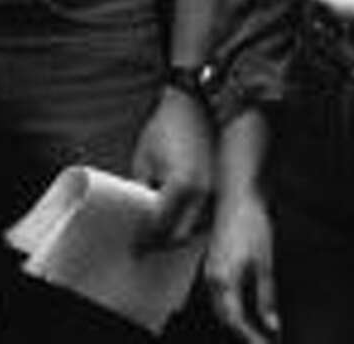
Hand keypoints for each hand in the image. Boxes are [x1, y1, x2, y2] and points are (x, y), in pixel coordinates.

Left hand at [133, 86, 214, 248]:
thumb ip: (142, 190)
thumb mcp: (144, 158)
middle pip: (181, 236)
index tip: (133, 247)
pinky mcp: (220, 189)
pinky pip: (204, 217)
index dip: (146, 240)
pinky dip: (190, 224)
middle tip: (142, 248)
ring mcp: (216, 194)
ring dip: (177, 236)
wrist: (196, 105)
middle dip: (161, 244)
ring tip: (156, 239)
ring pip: (195, 230)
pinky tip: (176, 224)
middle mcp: (204, 195)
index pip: (162, 227)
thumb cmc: (165, 127)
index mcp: (183, 187)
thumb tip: (138, 217)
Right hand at [206, 190, 277, 341]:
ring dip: (235, 322)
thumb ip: (266, 298)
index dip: (250, 338)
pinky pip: (217, 293)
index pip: (235, 321)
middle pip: (224, 317)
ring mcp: (210, 270)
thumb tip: (271, 325)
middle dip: (242, 334)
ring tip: (253, 332)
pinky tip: (241, 308)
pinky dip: (229, 307)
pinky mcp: (212, 263)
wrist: (237, 195)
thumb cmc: (252, 225)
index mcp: (224, 280)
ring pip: (219, 306)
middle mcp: (212, 278)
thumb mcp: (265, 264)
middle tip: (260, 342)